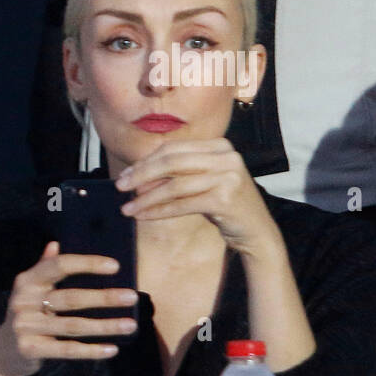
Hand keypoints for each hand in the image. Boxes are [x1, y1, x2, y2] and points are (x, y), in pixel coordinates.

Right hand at [0, 241, 137, 375]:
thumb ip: (43, 268)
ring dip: (105, 326)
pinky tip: (112, 349)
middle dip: (104, 297)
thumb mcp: (29, 291)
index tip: (115, 266)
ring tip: (131, 324)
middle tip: (132, 297)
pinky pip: (67, 349)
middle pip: (71, 298)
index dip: (87, 264)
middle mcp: (23, 302)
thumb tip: (55, 244)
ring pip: (73, 325)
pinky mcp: (30, 349)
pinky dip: (91, 351)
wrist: (2, 352)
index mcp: (26, 282)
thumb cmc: (27, 315)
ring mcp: (25, 326)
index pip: (59, 266)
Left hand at [115, 138, 277, 254]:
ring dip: (146, 198)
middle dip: (141, 175)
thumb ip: (178, 171)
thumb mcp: (203, 179)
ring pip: (175, 186)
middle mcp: (227, 156)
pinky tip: (143, 216)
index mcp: (220, 145)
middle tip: (119, 187)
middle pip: (171, 162)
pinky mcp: (225, 199)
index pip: (173, 149)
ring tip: (127, 208)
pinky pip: (182, 204)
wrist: (255, 229)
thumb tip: (136, 174)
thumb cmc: (223, 203)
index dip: (145, 162)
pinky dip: (159, 211)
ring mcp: (228, 176)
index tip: (125, 174)